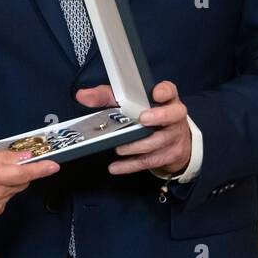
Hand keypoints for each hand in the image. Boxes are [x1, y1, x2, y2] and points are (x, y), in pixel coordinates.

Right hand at [0, 147, 59, 216]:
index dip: (38, 169)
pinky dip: (6, 190)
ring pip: (16, 189)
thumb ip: (3, 155)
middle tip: (8, 163)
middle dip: (21, 171)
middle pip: (22, 181)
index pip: (20, 173)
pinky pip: (9, 197)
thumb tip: (26, 157)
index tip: (53, 166)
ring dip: (12, 181)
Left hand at [75, 80, 191, 176]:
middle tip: (142, 119)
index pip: (169, 90)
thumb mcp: (129, 103)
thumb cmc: (148, 116)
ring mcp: (174, 137)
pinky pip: (149, 161)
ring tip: (118, 147)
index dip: (164, 92)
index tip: (155, 93)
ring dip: (136, 146)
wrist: (173, 141)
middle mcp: (174, 117)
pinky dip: (130, 165)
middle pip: (172, 115)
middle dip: (158, 117)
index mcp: (166, 99)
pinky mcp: (169, 156)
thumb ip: (106, 96)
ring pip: (157, 142)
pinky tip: (115, 167)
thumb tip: (82, 95)